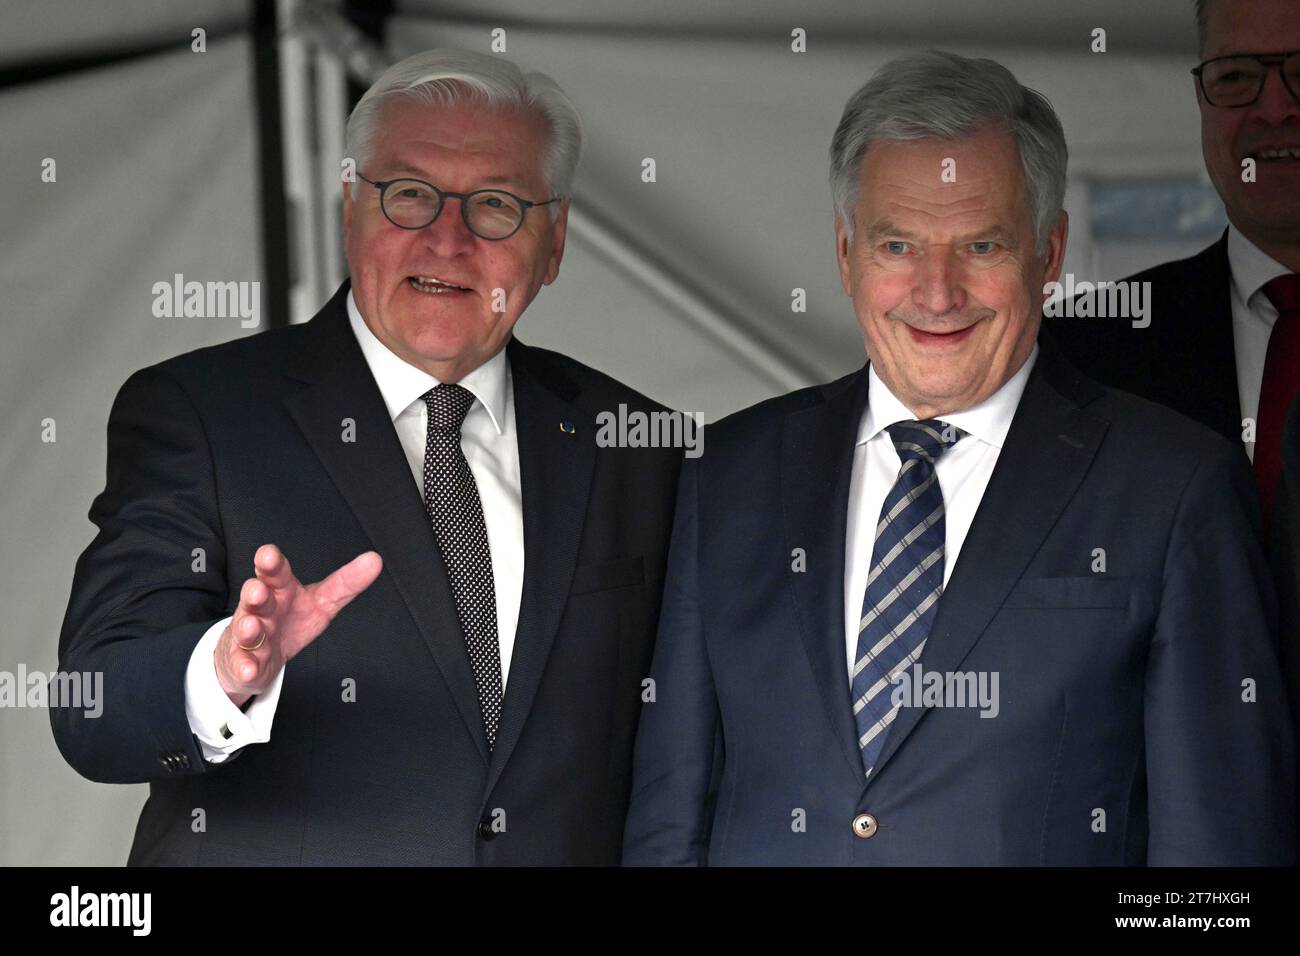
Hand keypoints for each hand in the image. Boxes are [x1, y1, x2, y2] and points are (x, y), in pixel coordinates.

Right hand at [215, 544, 381, 706]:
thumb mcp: (323, 600)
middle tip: (258, 590)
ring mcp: (249, 636)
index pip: (276, 572)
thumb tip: (374, 560)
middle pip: (256, 598)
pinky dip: (246, 667)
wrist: (260, 653)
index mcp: (281, 591)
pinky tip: (249, 669)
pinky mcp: (245, 662)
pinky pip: (244, 664)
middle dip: (255, 593)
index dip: (271, 563)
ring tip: (253, 627)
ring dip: (248, 629)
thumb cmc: (292, 619)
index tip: (268, 555)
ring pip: (247, 630)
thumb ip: (347, 582)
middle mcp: (262, 609)